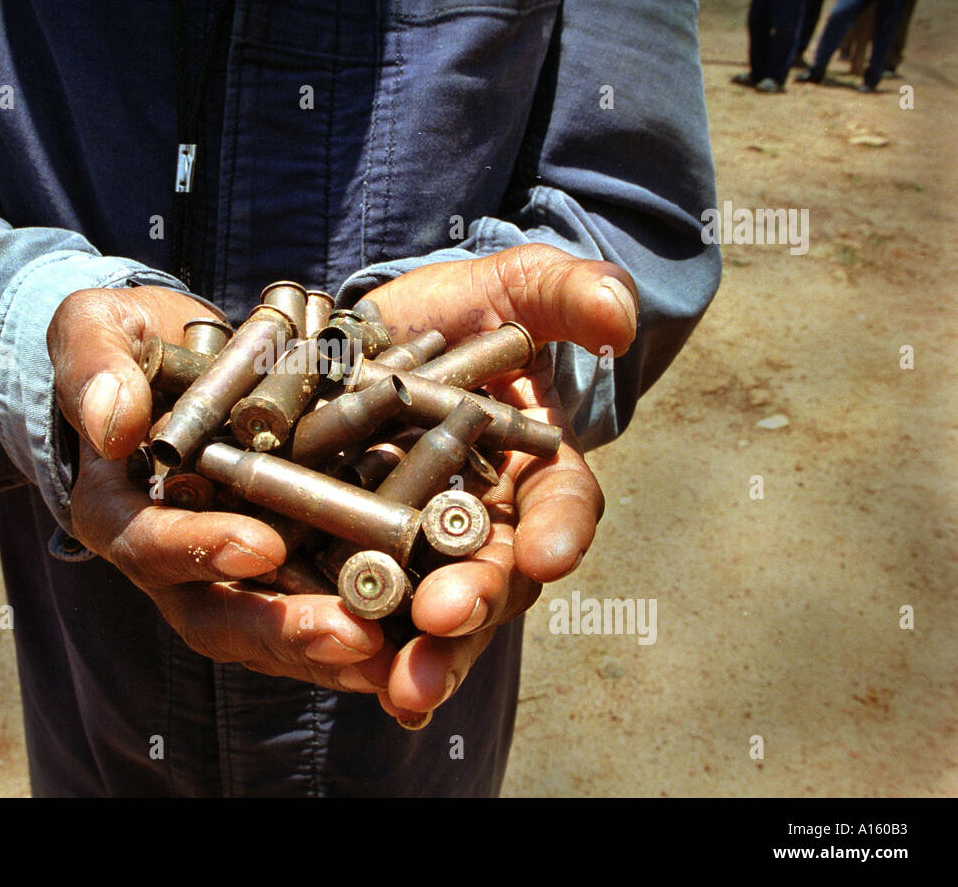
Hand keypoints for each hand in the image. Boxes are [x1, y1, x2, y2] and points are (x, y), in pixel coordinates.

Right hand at [47, 286, 394, 692]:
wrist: (169, 356)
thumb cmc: (122, 343)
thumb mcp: (93, 332)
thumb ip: (94, 368)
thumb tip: (116, 427)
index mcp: (117, 512)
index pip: (150, 544)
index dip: (200, 549)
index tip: (259, 546)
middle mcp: (170, 560)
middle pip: (218, 616)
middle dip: (283, 629)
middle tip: (350, 635)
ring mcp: (226, 572)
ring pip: (275, 629)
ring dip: (335, 647)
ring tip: (397, 652)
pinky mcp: (282, 563)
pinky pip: (319, 601)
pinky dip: (365, 616)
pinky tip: (419, 625)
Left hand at [358, 243, 637, 725]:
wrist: (374, 333)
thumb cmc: (461, 311)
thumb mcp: (513, 287)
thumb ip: (566, 293)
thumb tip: (619, 315)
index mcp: (536, 471)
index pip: (562, 505)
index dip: (560, 527)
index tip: (550, 551)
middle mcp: (487, 525)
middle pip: (495, 580)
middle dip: (475, 604)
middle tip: (445, 619)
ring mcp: (422, 550)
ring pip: (432, 615)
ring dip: (424, 656)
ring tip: (404, 687)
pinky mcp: (356, 558)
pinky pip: (362, 610)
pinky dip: (360, 650)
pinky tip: (355, 680)